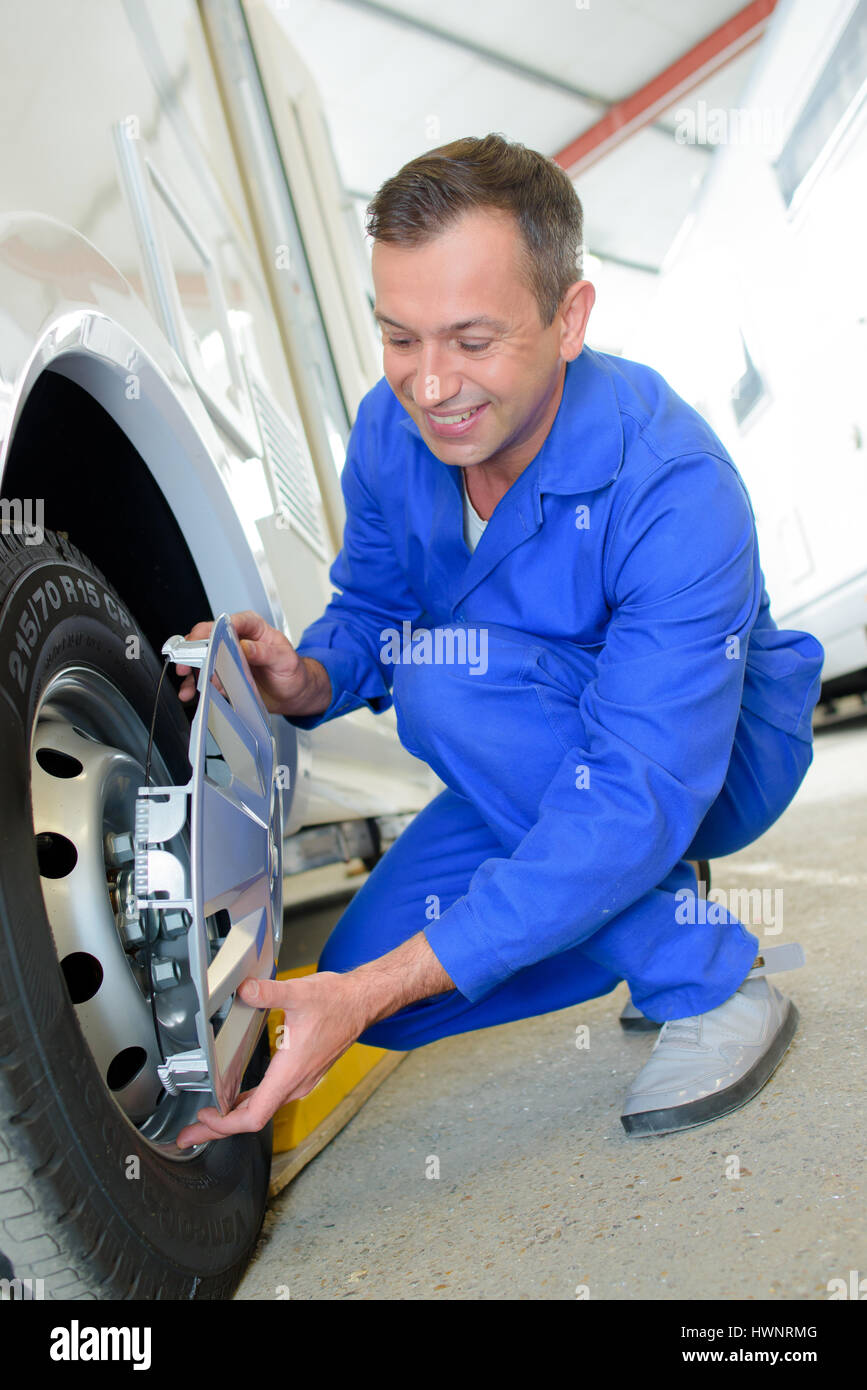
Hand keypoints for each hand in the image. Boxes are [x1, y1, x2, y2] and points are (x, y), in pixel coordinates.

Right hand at [173, 610, 330, 715]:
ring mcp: (228, 656)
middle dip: (193, 649)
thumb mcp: (284, 660)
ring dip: (191, 669)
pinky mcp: (223, 673)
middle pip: (208, 637)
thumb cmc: (292, 672)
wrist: (294, 693)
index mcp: (253, 628)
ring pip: (201, 656)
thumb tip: (246, 646)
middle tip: (187, 662)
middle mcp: (237, 639)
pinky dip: (194, 684)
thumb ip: (265, 652)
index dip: (214, 629)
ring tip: (189, 682)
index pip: (230, 621)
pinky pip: (204, 676)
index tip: (205, 641)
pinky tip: (191, 692)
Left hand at [175, 971, 361, 1147]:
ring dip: (233, 1117)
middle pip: (253, 1118)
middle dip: (219, 1128)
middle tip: (189, 1134)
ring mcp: (300, 1079)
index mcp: (291, 1072)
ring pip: (262, 1109)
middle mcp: (296, 1082)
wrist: (362, 1002)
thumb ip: (268, 992)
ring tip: (208, 1120)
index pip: (254, 1116)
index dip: (224, 1124)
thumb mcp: (300, 992)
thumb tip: (244, 989)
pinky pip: (271, 1097)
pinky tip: (236, 1096)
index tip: (202, 1120)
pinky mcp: (302, 1072)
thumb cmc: (338, 1002)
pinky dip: (249, 1103)